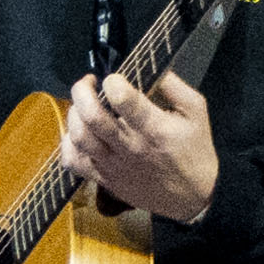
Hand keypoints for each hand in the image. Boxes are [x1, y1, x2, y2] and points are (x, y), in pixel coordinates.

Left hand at [61, 69, 217, 223]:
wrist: (193, 196)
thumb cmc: (194, 150)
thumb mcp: (196, 113)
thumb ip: (174, 87)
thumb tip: (151, 68)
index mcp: (155, 129)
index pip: (125, 102)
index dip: (112, 83)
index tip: (112, 77)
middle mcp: (130, 147)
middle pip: (92, 117)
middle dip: (82, 91)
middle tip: (87, 82)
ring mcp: (113, 165)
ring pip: (78, 138)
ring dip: (73, 114)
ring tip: (81, 105)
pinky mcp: (103, 178)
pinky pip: (73, 162)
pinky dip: (66, 144)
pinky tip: (76, 132)